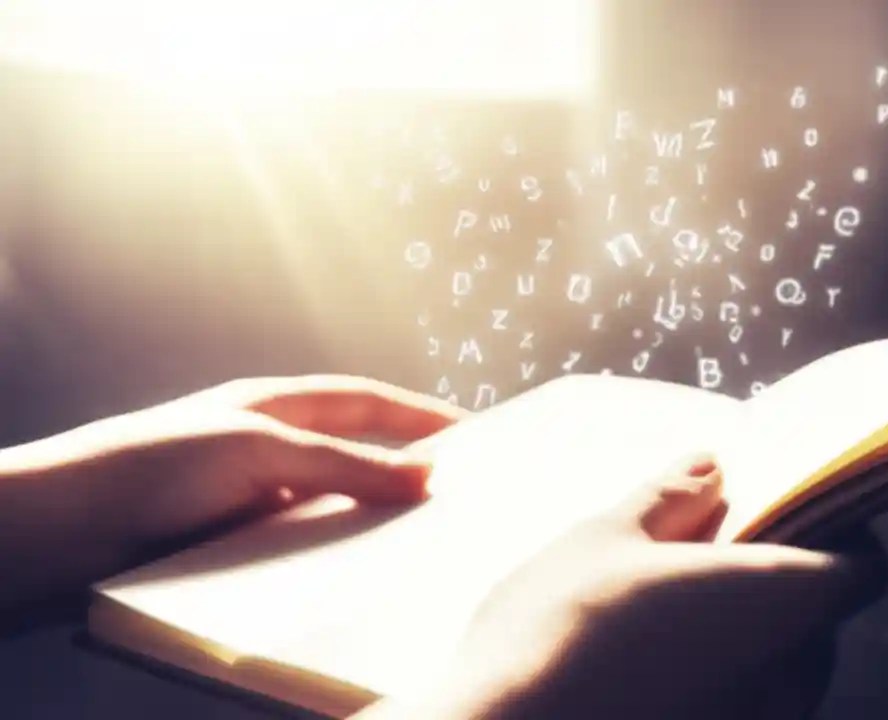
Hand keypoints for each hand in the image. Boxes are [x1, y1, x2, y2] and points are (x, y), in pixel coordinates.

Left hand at [0, 375, 464, 611]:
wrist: (69, 523)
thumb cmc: (157, 462)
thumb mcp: (262, 450)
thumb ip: (345, 465)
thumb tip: (426, 475)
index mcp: (278, 407)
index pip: (367, 403)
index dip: (420, 415)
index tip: (474, 432)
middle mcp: (273, 449)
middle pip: (356, 457)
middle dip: (407, 474)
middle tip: (460, 496)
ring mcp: (257, 497)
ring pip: (335, 510)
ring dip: (373, 524)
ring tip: (421, 545)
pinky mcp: (241, 543)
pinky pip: (305, 551)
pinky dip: (336, 560)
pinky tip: (358, 578)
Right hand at [363, 456, 887, 719]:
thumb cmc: (556, 633)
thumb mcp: (605, 539)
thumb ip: (670, 500)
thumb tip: (712, 465)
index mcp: (775, 603)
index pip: (863, 569)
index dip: (839, 532)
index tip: (788, 508)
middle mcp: (784, 678)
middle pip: (815, 619)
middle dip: (775, 581)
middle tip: (709, 547)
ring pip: (776, 672)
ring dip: (742, 634)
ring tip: (667, 606)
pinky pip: (738, 709)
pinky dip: (713, 680)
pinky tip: (647, 664)